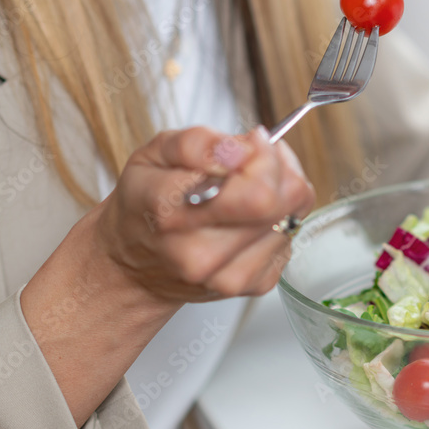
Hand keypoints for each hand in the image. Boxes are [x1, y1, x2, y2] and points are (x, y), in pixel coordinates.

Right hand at [96, 126, 314, 302]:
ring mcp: (229, 276)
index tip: (250, 142)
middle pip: (278, 203)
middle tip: (253, 160)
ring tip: (247, 187)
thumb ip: (196, 144)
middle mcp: (201, 254)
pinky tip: (251, 215)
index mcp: (173, 214)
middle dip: (275, 168)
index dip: (263, 156)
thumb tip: (240, 151)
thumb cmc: (146, 203)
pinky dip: (280, 219)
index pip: (256, 190)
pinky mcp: (254, 286)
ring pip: (292, 217)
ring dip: (280, 192)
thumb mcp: (154, 154)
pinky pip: (291, 239)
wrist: (136, 263)